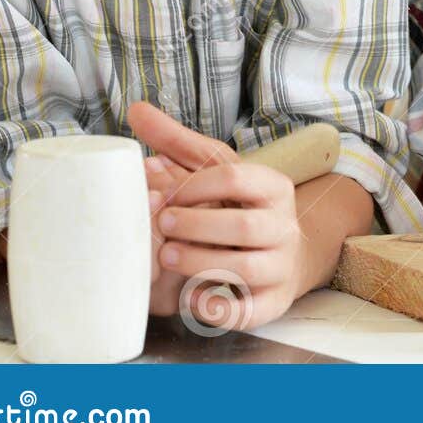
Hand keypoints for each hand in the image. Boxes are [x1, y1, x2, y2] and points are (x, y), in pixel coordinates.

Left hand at [151, 160, 302, 331]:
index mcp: (273, 188)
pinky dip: (216, 306)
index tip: (163, 193)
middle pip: (244, 224)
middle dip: (196, 224)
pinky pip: (247, 310)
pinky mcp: (272, 301)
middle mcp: (284, 225)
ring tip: (166, 257)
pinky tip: (190, 296)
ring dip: (200, 262)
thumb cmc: (238, 207)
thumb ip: (178, 144)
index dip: (195, 185)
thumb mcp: (216, 173)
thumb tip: (137, 112)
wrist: (283, 256)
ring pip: (246, 266)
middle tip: (160, 226)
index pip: (237, 177)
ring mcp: (281, 265)